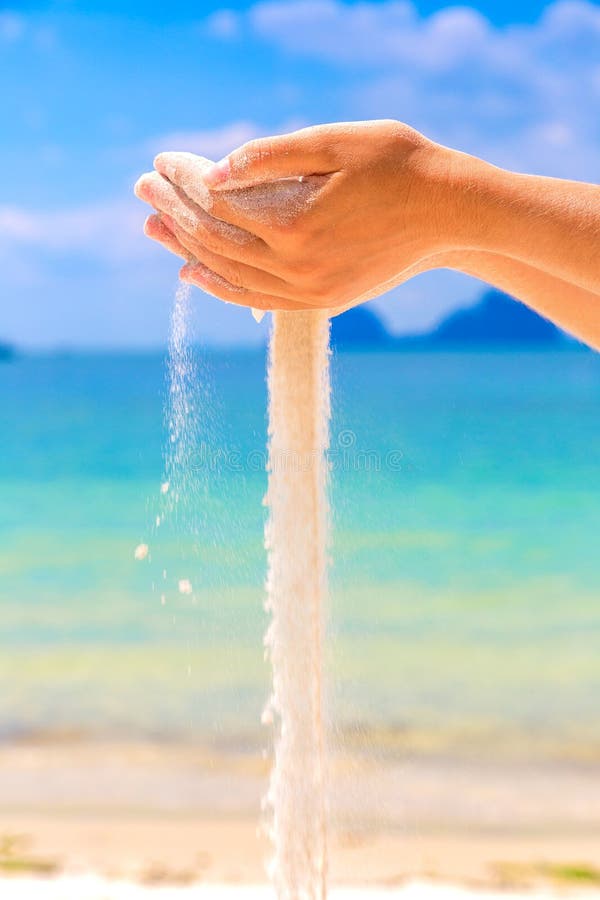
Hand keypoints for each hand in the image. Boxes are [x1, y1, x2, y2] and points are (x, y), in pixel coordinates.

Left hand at [134, 121, 456, 311]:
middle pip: (215, 241)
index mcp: (296, 222)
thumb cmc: (399, 165)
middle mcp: (297, 265)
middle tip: (141, 192)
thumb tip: (214, 173)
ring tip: (154, 231)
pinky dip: (221, 287)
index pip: (218, 202)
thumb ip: (272, 156)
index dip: (184, 180)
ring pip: (229, 274)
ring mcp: (309, 290)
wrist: (450, 214)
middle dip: (173, 214)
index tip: (160, 161)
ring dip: (187, 251)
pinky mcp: (321, 301)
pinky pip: (256, 300)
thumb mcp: (338, 142)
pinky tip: (194, 275)